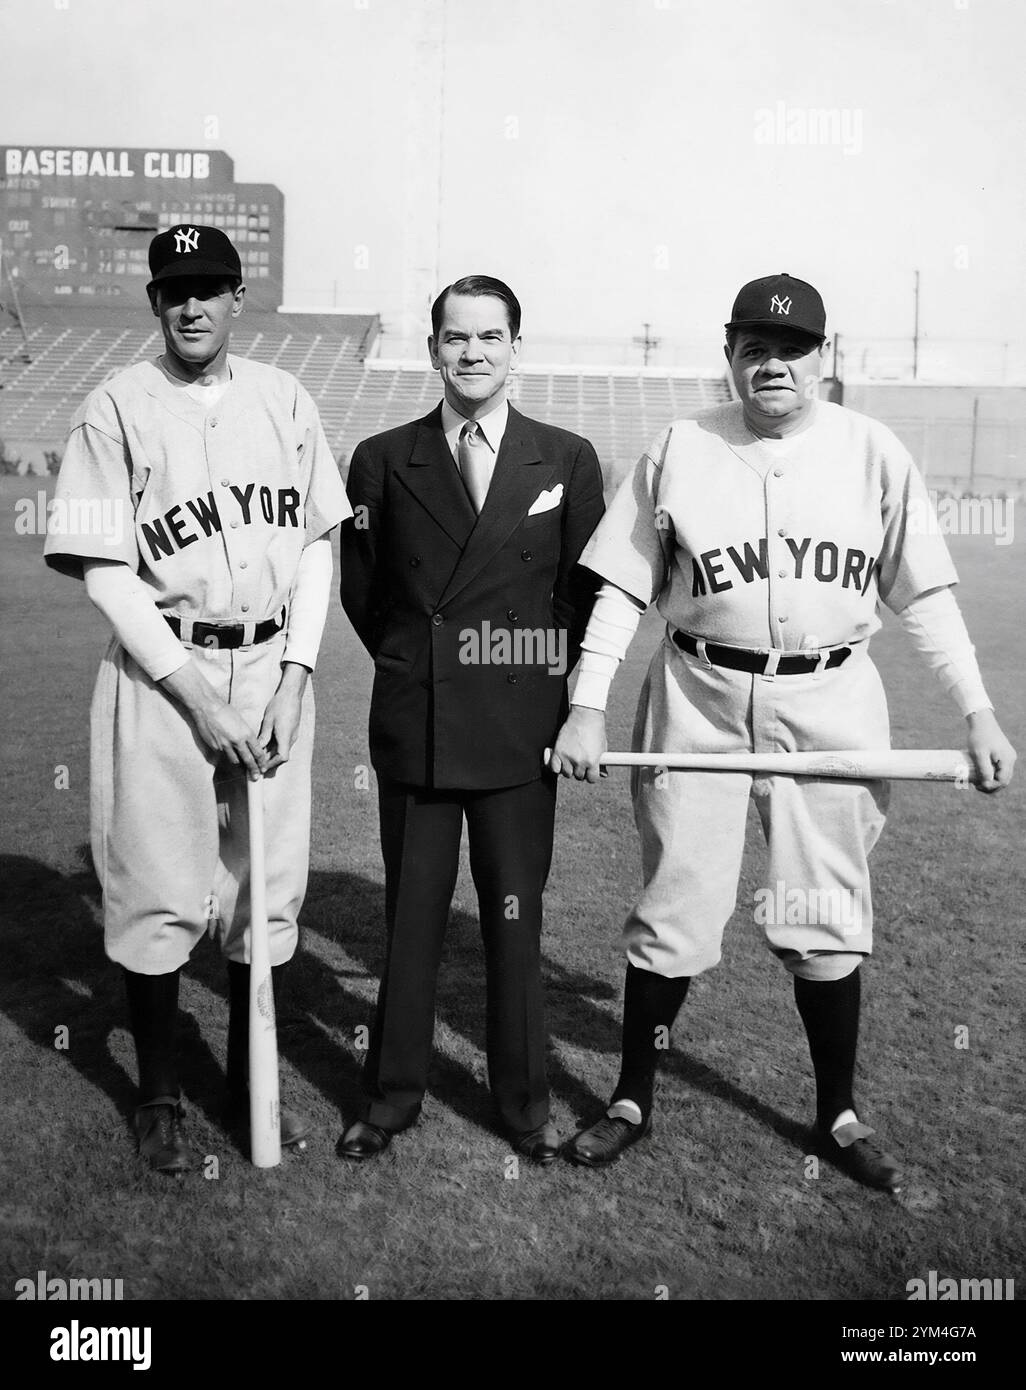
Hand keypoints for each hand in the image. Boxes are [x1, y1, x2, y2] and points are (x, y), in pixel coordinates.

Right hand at [160, 659, 268, 777]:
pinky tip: (227, 755)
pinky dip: (226, 756)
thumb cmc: (225, 711)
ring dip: (239, 764)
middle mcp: (237, 741)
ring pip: (235, 760)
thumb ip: (245, 734)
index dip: (261, 761)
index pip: (257, 752)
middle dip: (253, 770)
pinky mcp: (215, 747)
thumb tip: (248, 745)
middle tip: (256, 777)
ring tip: (242, 768)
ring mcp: (225, 746)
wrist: (207, 708)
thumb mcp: (241, 722)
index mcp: (246, 733)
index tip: (263, 767)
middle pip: (248, 760)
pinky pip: (223, 756)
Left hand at [259, 663, 308, 771]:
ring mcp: (293, 734)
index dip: (272, 763)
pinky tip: (267, 746)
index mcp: (285, 735)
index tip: (262, 766)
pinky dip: (276, 748)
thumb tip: (259, 748)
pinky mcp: (292, 731)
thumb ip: (264, 736)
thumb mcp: (268, 720)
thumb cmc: (279, 705)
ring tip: (260, 756)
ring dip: (273, 755)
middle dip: (271, 762)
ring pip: (283, 750)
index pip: (282, 757)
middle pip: (283, 756)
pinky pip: (284, 744)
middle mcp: (291, 737)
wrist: (292, 693)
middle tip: (258, 764)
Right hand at [548, 706, 606, 782]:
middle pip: (579, 776)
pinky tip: (560, 761)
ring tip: (571, 758)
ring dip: (568, 768)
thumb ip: (602, 762)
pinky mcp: (557, 751)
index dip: (591, 775)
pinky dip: (556, 766)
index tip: (590, 771)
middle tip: (580, 761)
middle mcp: (580, 761)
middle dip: (580, 770)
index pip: (592, 779)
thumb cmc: (595, 730)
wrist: (585, 716)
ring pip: (566, 773)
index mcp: (592, 761)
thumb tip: (604, 774)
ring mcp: (567, 757)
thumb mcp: (602, 748)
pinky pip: (553, 768)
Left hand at [965, 708, 1016, 792]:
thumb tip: (987, 784)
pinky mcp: (1003, 754)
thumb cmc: (979, 736)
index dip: (991, 787)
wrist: (982, 721)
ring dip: (992, 781)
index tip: (977, 786)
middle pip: (1004, 780)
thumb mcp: (979, 754)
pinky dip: (992, 774)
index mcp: (1007, 760)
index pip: (1002, 781)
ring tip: (977, 782)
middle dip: (991, 786)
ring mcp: (1008, 756)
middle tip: (976, 787)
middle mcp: (1011, 759)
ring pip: (1002, 775)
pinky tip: (981, 774)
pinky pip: (1000, 768)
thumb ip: (984, 769)